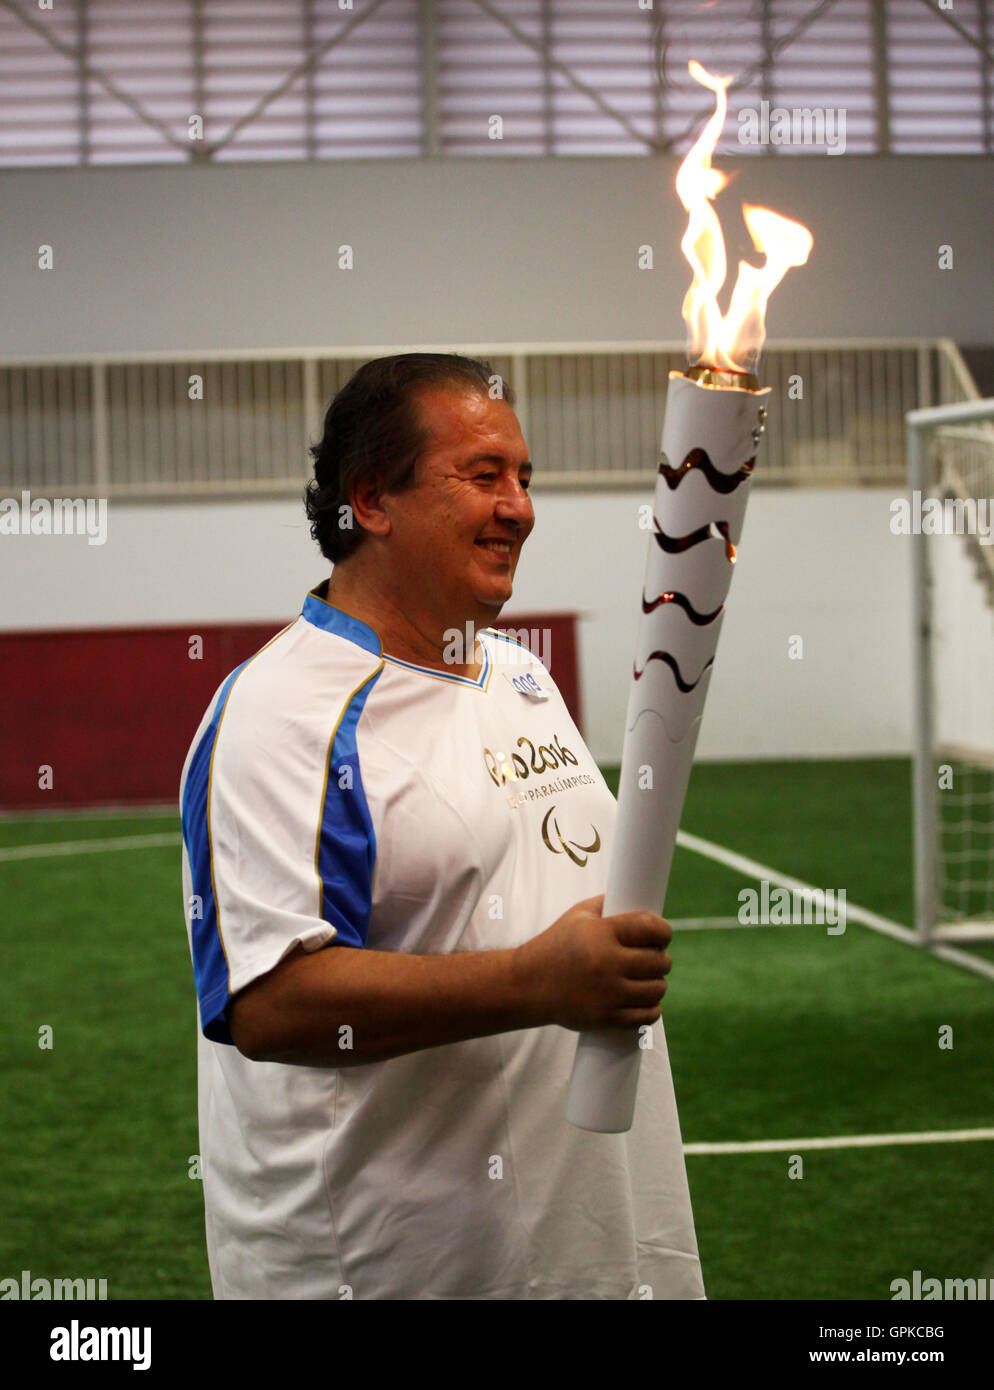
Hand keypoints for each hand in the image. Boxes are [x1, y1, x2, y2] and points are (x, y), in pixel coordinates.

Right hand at [513, 894, 671, 1030]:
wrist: (527, 984)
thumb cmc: (555, 945)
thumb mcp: (577, 915)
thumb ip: (607, 904)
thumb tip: (639, 901)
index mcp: (601, 933)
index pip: (650, 927)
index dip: (664, 930)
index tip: (663, 935)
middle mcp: (607, 962)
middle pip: (659, 961)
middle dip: (661, 958)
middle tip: (654, 957)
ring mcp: (608, 993)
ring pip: (657, 989)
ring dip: (658, 983)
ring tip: (649, 979)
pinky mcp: (606, 1017)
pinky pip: (647, 1015)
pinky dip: (652, 1008)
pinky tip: (646, 1000)